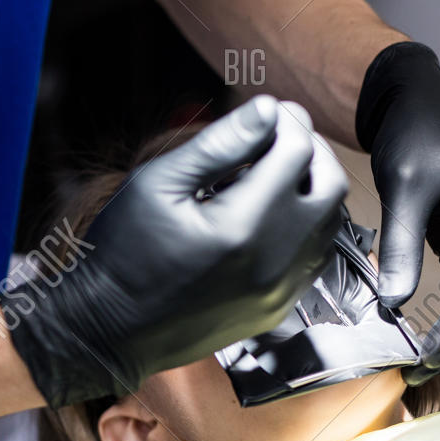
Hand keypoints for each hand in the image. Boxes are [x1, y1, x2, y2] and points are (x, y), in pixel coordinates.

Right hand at [2, 95, 346, 406]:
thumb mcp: (156, 185)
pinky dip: (304, 228)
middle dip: (310, 150)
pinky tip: (270, 218)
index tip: (266, 111)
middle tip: (278, 135)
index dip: (286, 121)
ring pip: (329, 224)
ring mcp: (279, 291)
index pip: (296, 152)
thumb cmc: (123, 255)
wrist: (109, 331)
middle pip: (329, 185)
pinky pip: (313, 258)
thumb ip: (217, 145)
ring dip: (311, 189)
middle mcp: (274, 261)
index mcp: (243, 225)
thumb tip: (266, 110)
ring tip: (274, 174)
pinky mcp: (275, 309)